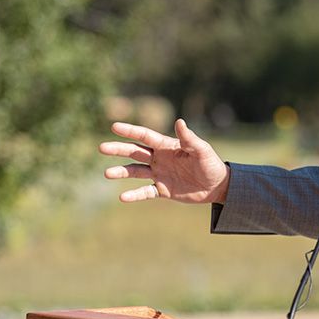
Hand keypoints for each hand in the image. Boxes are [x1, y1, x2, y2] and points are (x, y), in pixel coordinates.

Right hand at [99, 119, 229, 203]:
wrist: (217, 186)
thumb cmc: (210, 164)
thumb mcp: (202, 150)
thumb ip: (189, 138)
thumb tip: (179, 121)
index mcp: (167, 146)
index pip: (145, 136)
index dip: (130, 131)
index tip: (114, 127)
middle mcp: (159, 158)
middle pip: (135, 152)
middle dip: (118, 149)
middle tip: (101, 147)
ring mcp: (159, 174)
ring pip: (135, 171)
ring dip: (121, 172)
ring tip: (107, 173)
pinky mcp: (162, 189)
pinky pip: (145, 192)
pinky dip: (134, 195)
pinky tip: (122, 197)